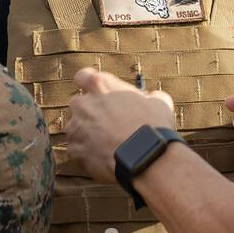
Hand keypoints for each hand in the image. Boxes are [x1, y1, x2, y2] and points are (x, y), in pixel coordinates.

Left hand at [66, 68, 176, 182]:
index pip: (83, 76)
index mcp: (101, 85)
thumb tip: (151, 98)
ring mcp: (76, 128)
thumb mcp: (159, 102)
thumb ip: (147, 96)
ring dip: (88, 133)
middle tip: (108, 122)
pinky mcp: (74, 150)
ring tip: (108, 143)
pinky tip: (104, 156)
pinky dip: (87, 153)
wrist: (145, 156)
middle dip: (89, 112)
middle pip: (79, 104)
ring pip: (76, 128)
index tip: (98, 92)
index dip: (90, 84)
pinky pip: (77, 149)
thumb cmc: (152, 126)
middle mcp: (83, 104)